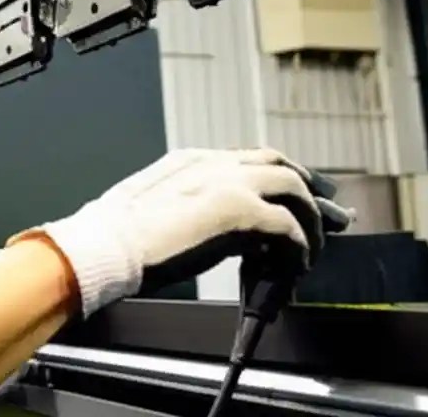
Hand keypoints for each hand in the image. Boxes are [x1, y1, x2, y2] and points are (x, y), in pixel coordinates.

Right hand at [12, 148, 351, 317]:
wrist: (101, 246)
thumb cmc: (112, 237)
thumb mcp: (151, 208)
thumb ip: (187, 207)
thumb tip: (216, 232)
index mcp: (188, 161)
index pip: (247, 160)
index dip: (277, 179)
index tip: (292, 199)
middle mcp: (211, 164)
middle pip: (279, 163)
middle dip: (308, 190)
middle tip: (326, 217)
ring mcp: (227, 184)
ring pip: (293, 187)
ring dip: (309, 220)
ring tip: (309, 249)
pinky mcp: (239, 212)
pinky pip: (288, 228)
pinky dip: (297, 248)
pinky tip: (292, 267)